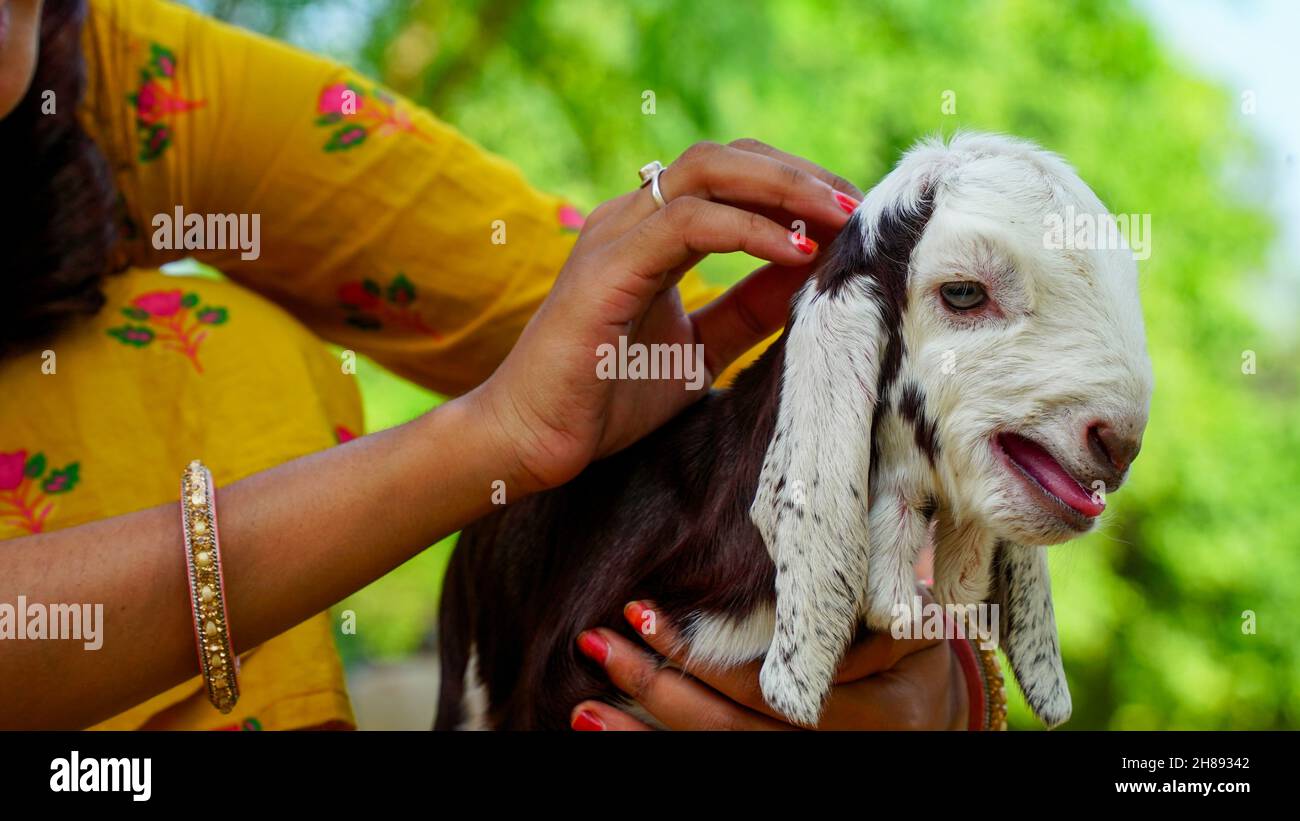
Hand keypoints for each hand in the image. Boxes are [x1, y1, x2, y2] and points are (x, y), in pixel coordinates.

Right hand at [471, 139, 862, 493]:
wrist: (533, 440)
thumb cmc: (606, 397)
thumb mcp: (702, 349)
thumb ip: (749, 310)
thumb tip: (813, 275)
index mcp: (649, 232)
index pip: (731, 178)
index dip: (795, 187)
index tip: (853, 219)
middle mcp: (629, 218)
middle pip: (726, 158)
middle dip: (799, 175)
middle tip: (859, 209)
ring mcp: (614, 236)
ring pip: (707, 171)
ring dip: (783, 188)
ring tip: (838, 220)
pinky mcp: (606, 268)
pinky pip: (688, 224)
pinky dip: (749, 230)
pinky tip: (795, 252)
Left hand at [570, 600, 969, 729]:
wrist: (928, 711)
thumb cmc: (909, 646)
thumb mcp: (904, 620)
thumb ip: (855, 600)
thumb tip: (791, 552)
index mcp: (876, 710)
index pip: (776, 691)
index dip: (708, 662)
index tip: (644, 615)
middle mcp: (839, 750)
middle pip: (736, 732)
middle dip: (660, 690)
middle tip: (599, 645)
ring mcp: (809, 766)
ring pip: (721, 757)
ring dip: (645, 735)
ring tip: (583, 711)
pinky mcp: (781, 768)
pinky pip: (717, 764)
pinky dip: (657, 750)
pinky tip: (610, 731)